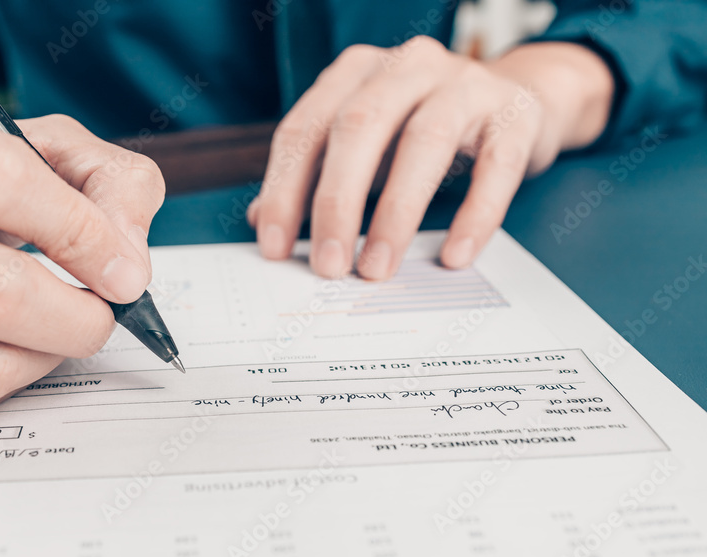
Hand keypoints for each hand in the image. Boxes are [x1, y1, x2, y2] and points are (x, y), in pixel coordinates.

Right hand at [0, 80, 164, 407]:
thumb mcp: (42, 144)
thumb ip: (107, 183)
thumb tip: (126, 263)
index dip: (80, 237)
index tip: (125, 273)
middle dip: (76, 318)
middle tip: (103, 315)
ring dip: (47, 354)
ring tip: (60, 324)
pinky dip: (6, 372)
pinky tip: (10, 338)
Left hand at [248, 37, 613, 278]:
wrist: (516, 101)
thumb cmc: (422, 129)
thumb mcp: (364, 147)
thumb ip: (314, 177)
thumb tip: (262, 220)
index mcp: (357, 72)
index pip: (306, 128)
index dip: (284, 188)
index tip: (274, 246)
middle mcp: (407, 66)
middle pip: (359, 126)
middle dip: (336, 202)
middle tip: (327, 264)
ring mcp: (465, 84)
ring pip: (425, 141)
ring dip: (396, 213)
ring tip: (377, 266)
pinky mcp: (515, 115)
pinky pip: (497, 165)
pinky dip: (474, 214)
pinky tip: (454, 255)